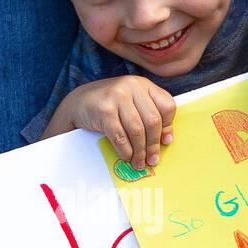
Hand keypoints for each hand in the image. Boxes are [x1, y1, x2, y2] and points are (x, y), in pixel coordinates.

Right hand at [45, 76, 176, 169]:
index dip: (168, 126)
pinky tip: (127, 157)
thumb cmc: (110, 105)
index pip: (166, 106)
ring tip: (139, 163)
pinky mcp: (104, 110)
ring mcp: (117, 96)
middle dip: (153, 144)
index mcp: (143, 84)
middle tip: (153, 160)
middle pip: (152, 121)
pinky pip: (120, 136)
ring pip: (137, 131)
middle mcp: (132, 86)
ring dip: (139, 151)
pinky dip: (125, 151)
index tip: (166, 142)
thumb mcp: (132, 102)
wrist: (79, 102)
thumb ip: (149, 114)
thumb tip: (166, 139)